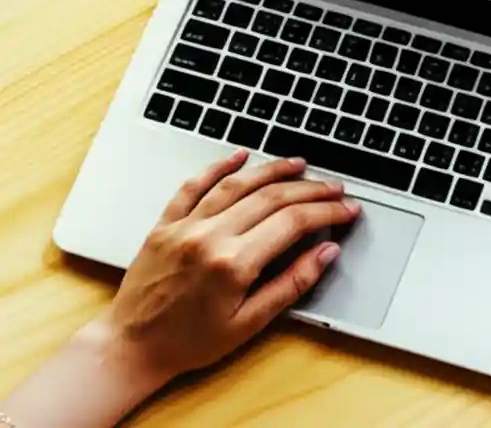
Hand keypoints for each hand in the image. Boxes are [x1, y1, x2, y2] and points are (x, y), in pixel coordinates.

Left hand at [3, 151, 360, 427]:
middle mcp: (209, 237)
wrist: (130, 347)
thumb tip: (326, 253)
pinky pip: (194, 186)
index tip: (347, 210)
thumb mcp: (250, 324)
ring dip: (273, 170)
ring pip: (237, 184)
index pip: (293, 223)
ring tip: (300, 165)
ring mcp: (185, 227)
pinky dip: (218, 167)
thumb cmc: (189, 343)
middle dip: (310, 190)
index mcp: (233, 263)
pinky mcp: (165, 225)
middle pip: (271, 198)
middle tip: (335, 188)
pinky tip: (240, 156)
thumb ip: (292, 284)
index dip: (326, 212)